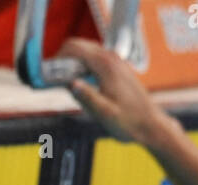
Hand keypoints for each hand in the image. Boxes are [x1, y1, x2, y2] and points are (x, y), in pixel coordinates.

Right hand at [58, 38, 174, 146]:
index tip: (47, 76)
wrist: (150, 125)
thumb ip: (87, 97)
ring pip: (85, 52)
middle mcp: (111, 58)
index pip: (74, 48)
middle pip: (78, 46)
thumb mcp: (104, 113)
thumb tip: (70, 83)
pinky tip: (80, 87)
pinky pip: (93, 60)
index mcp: (106, 66)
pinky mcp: (117, 68)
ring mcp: (115, 62)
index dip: (56, 59)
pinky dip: (81, 67)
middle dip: (62, 60)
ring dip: (71, 64)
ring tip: (66, 87)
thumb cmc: (128, 122)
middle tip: (53, 82)